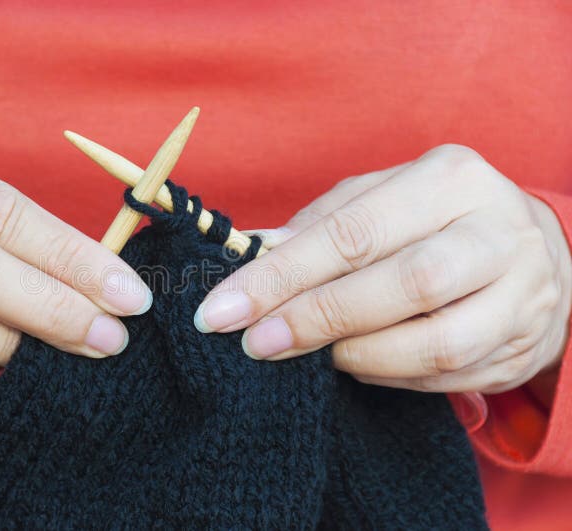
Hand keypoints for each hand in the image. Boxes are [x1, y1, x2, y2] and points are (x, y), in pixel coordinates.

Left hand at [194, 145, 571, 393]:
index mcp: (450, 178)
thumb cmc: (430, 220)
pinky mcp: (523, 345)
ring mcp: (522, 291)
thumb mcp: (377, 201)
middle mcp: (497, 230)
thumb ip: (317, 226)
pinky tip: (353, 365)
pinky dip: (388, 376)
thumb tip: (247, 254)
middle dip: (315, 318)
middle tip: (256, 343)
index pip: (352, 232)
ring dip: (355, 356)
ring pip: (435, 342)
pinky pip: (448, 377)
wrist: (527, 251)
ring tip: (307, 354)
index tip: (223, 310)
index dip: (281, 276)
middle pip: (402, 284)